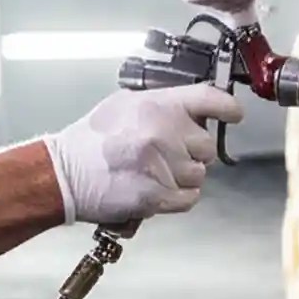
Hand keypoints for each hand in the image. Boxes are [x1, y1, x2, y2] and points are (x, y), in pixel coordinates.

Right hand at [43, 84, 242, 224]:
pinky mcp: (155, 195)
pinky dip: (178, 198)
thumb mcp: (127, 104)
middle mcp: (163, 132)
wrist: (64, 174)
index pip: (211, 99)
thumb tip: (195, 109)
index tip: (234, 115)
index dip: (229, 108)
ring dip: (183, 177)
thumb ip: (164, 104)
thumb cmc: (93, 139)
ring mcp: (160, 165)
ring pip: (198, 175)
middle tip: (169, 155)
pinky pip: (189, 198)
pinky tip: (159, 190)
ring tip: (156, 173)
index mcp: (159, 105)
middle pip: (207, 146)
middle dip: (193, 153)